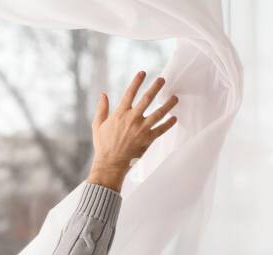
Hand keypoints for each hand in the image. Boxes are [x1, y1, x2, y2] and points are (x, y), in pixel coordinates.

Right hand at [88, 72, 178, 190]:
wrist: (110, 164)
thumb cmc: (103, 146)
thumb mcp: (97, 126)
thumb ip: (101, 109)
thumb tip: (103, 94)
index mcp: (120, 114)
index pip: (130, 93)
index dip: (137, 81)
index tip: (143, 72)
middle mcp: (132, 119)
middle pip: (147, 99)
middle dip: (156, 87)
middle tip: (163, 79)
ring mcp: (141, 129)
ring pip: (159, 113)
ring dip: (168, 104)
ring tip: (175, 97)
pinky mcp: (147, 139)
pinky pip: (161, 129)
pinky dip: (169, 123)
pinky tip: (174, 118)